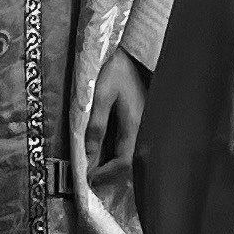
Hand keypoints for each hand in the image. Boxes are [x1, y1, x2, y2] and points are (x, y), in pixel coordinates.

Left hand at [86, 48, 149, 180]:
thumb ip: (96, 126)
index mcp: (134, 126)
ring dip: (114, 166)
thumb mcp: (101, 96)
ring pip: (131, 155)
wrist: (135, 52)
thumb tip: (88, 155)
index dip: (106, 175)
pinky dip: (118, 154)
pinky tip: (107, 153)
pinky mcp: (142, 120)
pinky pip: (131, 145)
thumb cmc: (117, 71)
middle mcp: (143, 130)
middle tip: (90, 179)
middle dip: (110, 175)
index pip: (123, 163)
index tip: (88, 180)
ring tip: (96, 169)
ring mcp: (145, 125)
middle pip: (129, 163)